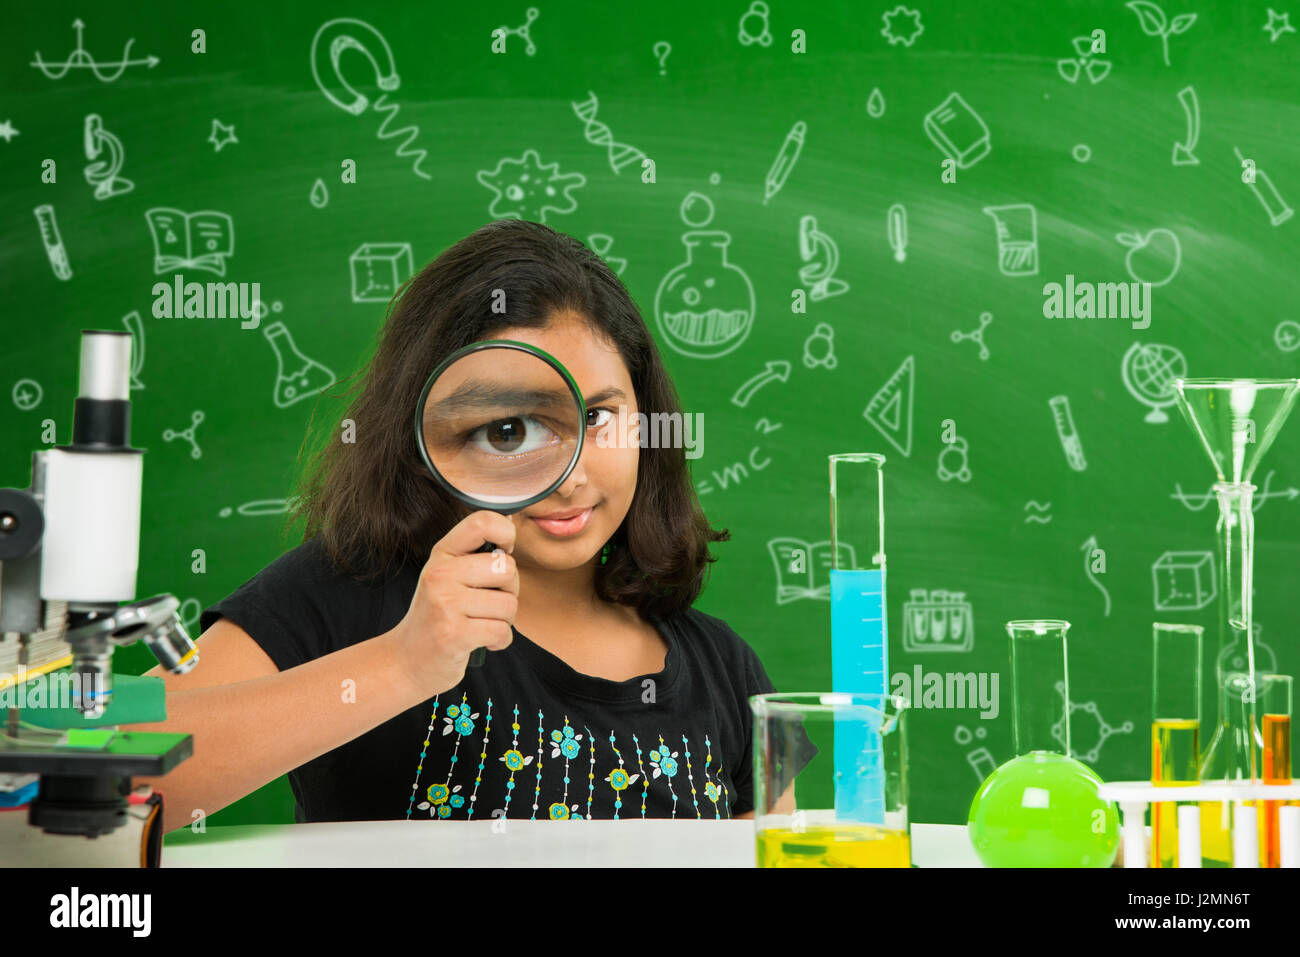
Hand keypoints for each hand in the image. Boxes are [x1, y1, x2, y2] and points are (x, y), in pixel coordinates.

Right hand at [392, 510, 518, 695]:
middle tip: (490, 604)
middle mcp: (440, 574)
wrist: (407, 660)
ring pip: (509, 604)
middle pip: (507, 569)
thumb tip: (510, 524)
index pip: (482, 522)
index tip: (504, 552)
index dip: (506, 533)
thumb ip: (475, 554)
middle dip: (510, 591)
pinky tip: (483, 642)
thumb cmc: (439, 616)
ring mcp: (445, 604)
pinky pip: (502, 630)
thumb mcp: (448, 576)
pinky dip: (500, 640)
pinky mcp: (453, 634)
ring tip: (482, 624)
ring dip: (505, 620)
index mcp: (442, 554)